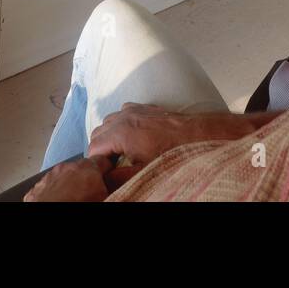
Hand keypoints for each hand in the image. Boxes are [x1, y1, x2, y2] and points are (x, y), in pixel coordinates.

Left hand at [23, 156, 113, 202]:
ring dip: (69, 184)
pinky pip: (49, 186)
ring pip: (64, 176)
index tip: (110, 177)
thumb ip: (112, 186)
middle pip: (83, 167)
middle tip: (91, 193)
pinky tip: (58, 201)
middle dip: (87, 177)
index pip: (104, 160)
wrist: (50, 217)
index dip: (109, 169)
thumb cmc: (80, 205)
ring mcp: (50, 176)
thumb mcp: (105, 197)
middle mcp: (68, 167)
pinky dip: (54, 192)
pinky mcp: (37, 188)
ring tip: (73, 199)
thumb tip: (122, 182)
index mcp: (89, 168)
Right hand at [86, 104, 254, 166]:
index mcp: (120, 132)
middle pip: (98, 133)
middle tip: (113, 163)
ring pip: (108, 121)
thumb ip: (119, 177)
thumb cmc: (171, 152)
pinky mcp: (142, 107)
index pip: (93, 147)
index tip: (106, 170)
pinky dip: (121, 123)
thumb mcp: (142, 170)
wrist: (195, 135)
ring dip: (110, 135)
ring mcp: (133, 109)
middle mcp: (123, 117)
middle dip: (101, 148)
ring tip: (122, 151)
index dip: (97, 162)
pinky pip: (122, 112)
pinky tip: (132, 135)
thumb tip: (104, 181)